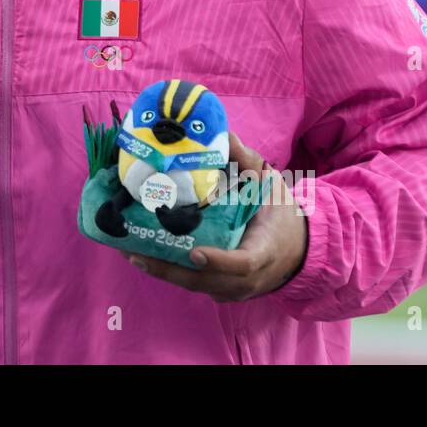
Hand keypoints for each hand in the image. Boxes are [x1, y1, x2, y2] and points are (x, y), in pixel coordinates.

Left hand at [120, 131, 308, 301]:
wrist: (297, 250)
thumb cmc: (281, 216)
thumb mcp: (272, 187)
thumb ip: (250, 162)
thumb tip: (224, 135)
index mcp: (264, 252)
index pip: (243, 263)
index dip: (219, 261)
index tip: (196, 253)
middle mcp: (247, 279)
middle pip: (205, 281)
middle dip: (169, 269)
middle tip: (136, 251)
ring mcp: (232, 289)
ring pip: (194, 285)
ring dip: (161, 271)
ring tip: (129, 252)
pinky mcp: (221, 290)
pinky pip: (194, 284)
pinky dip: (170, 272)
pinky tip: (144, 256)